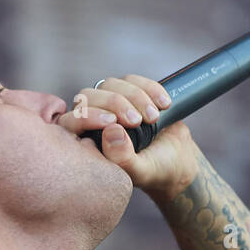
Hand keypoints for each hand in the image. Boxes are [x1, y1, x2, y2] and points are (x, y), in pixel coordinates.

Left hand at [57, 74, 198, 197]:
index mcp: (86, 143)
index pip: (70, 121)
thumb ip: (122, 157)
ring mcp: (110, 104)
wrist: (180, 159)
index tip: (113, 123)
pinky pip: (132, 80)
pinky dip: (150, 88)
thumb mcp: (140, 170)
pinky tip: (164, 104)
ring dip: (136, 96)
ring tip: (154, 118)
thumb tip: (110, 130)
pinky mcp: (130, 92)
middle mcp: (93, 121)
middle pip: (89, 96)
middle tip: (138, 121)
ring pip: (110, 84)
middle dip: (115, 103)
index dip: (86, 116)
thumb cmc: (155, 169)